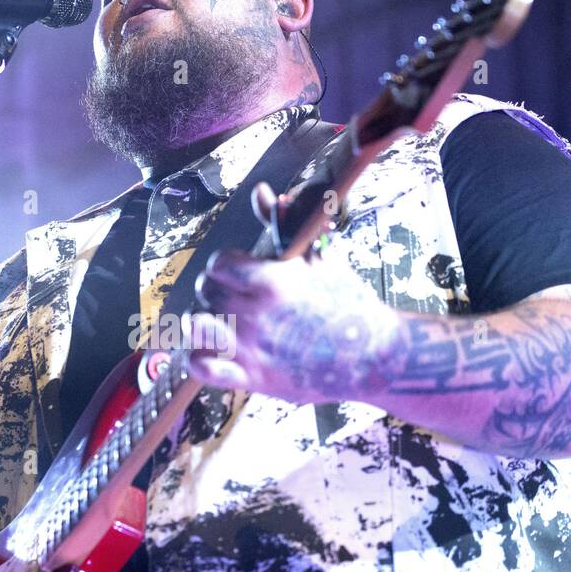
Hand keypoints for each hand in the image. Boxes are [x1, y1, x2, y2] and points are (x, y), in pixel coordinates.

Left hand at [187, 184, 396, 403]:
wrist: (373, 356)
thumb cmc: (348, 303)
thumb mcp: (320, 258)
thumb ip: (283, 225)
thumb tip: (264, 193)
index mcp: (273, 282)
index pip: (218, 264)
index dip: (225, 266)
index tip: (238, 273)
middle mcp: (257, 315)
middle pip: (205, 292)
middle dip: (215, 289)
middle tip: (233, 296)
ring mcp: (253, 349)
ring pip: (197, 326)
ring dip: (203, 320)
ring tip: (219, 319)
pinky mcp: (254, 379)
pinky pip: (202, 367)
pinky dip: (197, 356)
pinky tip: (213, 349)